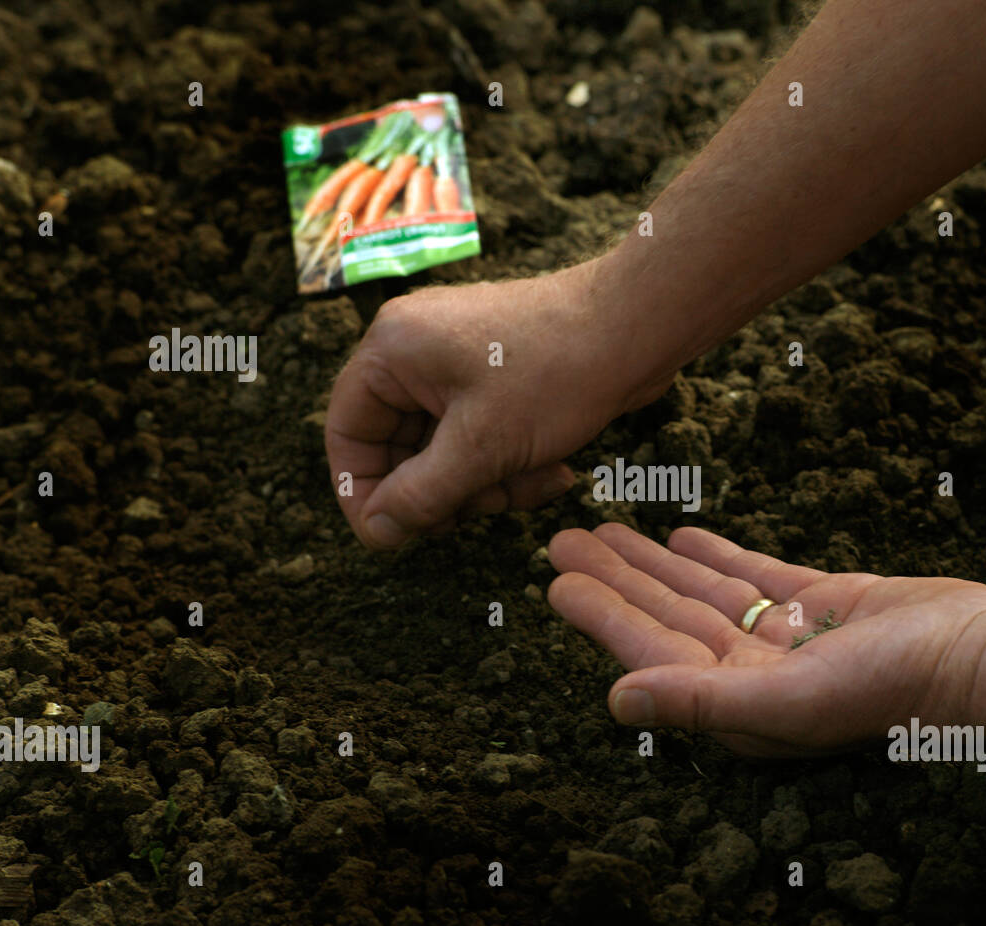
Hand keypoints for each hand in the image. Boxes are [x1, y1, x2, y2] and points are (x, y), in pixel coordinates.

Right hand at [325, 259, 660, 547]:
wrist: (638, 328)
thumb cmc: (557, 374)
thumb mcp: (480, 449)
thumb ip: (420, 496)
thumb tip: (377, 532)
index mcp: (392, 351)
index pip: (347, 433)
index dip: (364, 492)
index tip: (393, 536)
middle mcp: (416, 348)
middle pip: (399, 447)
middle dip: (443, 489)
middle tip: (480, 511)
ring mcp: (458, 359)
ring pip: (446, 449)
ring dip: (485, 483)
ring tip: (532, 482)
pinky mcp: (497, 374)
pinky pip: (482, 435)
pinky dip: (510, 462)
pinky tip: (555, 472)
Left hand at [547, 523, 985, 757]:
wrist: (985, 654)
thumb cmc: (894, 688)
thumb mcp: (790, 699)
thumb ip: (701, 701)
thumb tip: (616, 701)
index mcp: (740, 707)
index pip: (652, 654)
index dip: (603, 616)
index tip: (557, 579)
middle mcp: (756, 676)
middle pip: (668, 619)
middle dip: (616, 579)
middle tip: (563, 539)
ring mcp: (790, 638)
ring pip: (704, 594)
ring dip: (655, 563)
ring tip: (608, 529)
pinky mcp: (825, 603)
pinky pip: (756, 576)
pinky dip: (717, 556)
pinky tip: (681, 534)